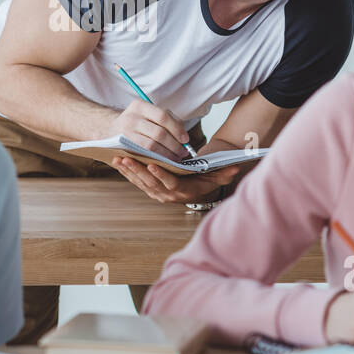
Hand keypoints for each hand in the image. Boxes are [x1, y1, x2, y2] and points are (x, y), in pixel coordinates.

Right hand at [106, 99, 194, 161]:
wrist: (110, 130)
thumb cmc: (137, 123)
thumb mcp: (148, 114)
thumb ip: (167, 120)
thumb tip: (183, 134)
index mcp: (139, 105)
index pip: (162, 116)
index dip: (176, 129)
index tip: (186, 139)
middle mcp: (131, 117)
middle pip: (159, 132)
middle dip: (174, 145)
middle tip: (183, 152)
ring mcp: (125, 132)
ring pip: (152, 145)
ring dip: (167, 154)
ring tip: (176, 157)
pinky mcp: (123, 146)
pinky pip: (144, 153)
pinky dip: (157, 157)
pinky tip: (165, 160)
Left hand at [111, 157, 245, 203]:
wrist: (197, 190)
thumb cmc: (205, 180)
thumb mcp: (216, 177)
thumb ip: (224, 173)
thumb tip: (236, 167)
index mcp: (183, 191)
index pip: (170, 184)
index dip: (161, 175)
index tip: (152, 165)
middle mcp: (168, 195)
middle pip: (150, 183)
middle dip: (137, 170)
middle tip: (126, 159)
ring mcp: (157, 193)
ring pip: (140, 182)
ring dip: (128, 171)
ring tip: (118, 159)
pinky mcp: (149, 189)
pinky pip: (136, 181)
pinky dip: (126, 172)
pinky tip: (118, 162)